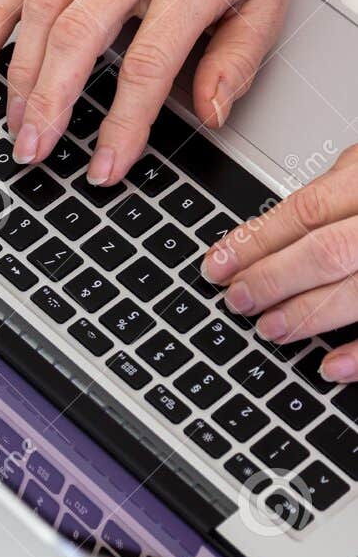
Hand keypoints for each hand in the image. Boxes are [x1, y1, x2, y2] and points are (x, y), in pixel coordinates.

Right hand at [0, 0, 302, 185]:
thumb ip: (239, 61)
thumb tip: (209, 114)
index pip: (147, 64)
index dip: (122, 123)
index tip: (106, 166)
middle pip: (77, 36)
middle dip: (48, 101)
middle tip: (33, 149)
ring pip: (43, 8)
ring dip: (20, 70)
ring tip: (16, 120)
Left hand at [202, 149, 357, 381]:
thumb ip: (338, 189)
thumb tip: (271, 230)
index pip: (305, 212)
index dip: (254, 241)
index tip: (217, 264)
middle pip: (325, 251)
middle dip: (271, 280)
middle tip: (237, 300)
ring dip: (307, 315)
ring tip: (270, 329)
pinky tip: (330, 367)